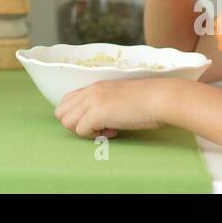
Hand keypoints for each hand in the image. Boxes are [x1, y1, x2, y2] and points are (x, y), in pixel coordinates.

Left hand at [55, 79, 177, 138]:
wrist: (160, 98)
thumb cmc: (147, 100)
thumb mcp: (119, 97)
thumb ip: (104, 104)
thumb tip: (98, 121)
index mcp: (94, 86)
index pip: (67, 101)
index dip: (79, 115)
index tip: (98, 121)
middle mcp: (90, 91)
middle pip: (61, 112)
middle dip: (76, 124)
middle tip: (97, 128)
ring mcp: (92, 101)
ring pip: (67, 122)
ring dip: (84, 130)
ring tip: (105, 130)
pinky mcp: (97, 113)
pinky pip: (81, 131)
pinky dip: (95, 136)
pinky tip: (113, 132)